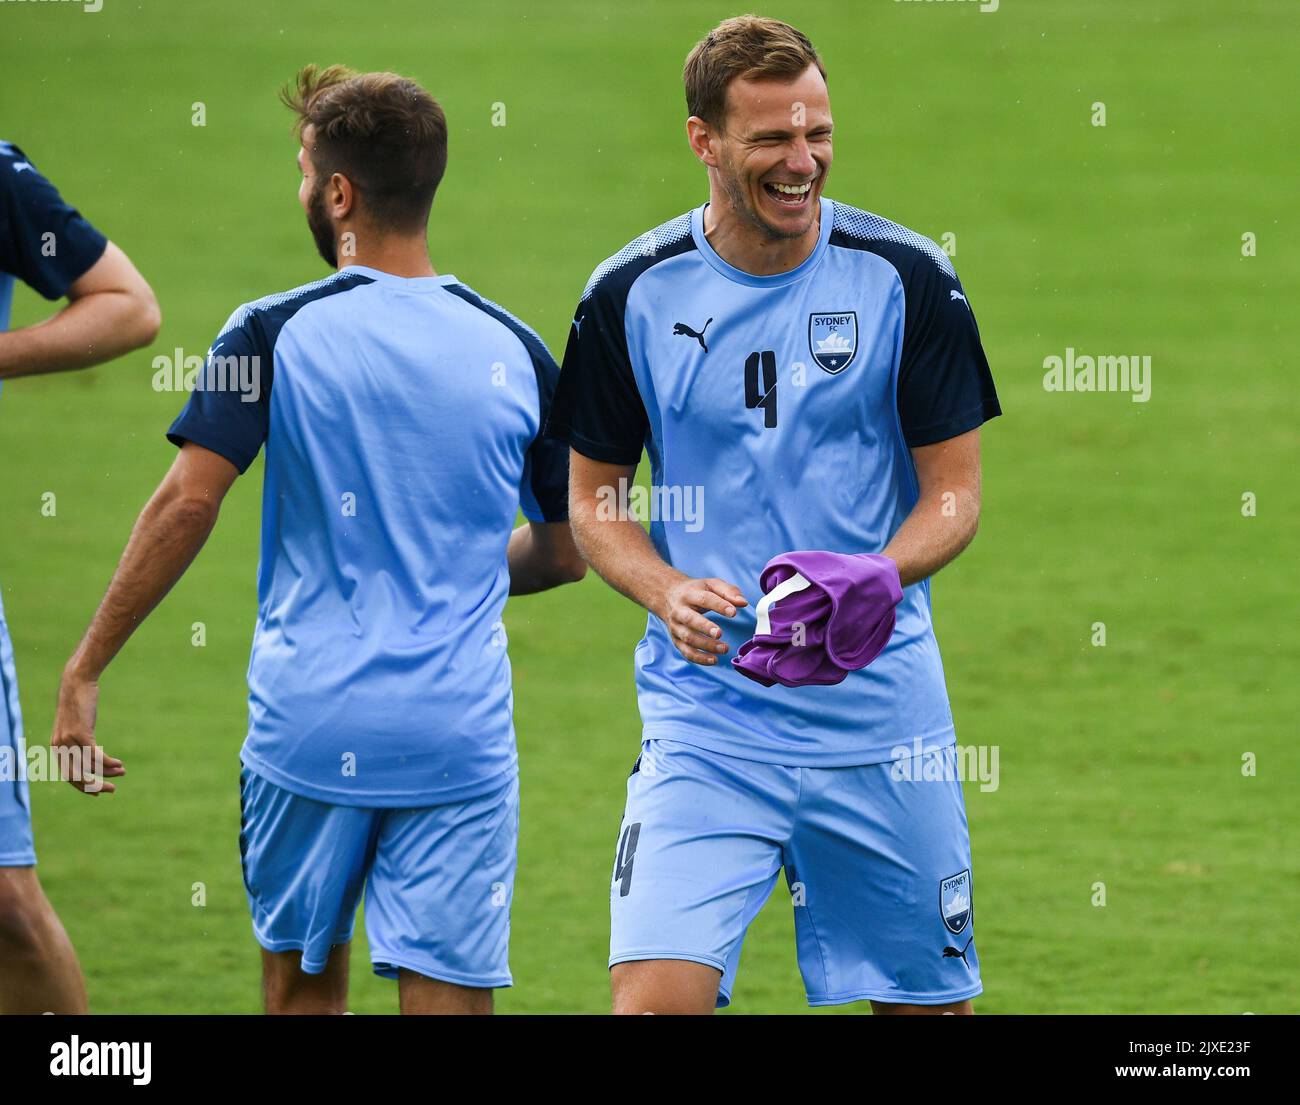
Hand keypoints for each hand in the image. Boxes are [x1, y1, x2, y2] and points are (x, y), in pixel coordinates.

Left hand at [50, 669, 122, 795]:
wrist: (77, 683)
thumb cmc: (79, 703)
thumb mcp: (76, 724)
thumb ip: (78, 739)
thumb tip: (91, 754)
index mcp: (57, 747)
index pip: (68, 775)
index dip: (83, 786)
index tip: (97, 792)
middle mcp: (60, 746)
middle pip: (76, 775)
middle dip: (95, 785)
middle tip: (111, 790)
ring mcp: (69, 740)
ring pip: (88, 766)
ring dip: (107, 772)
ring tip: (122, 772)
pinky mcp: (80, 733)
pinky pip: (95, 755)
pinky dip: (108, 762)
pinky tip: (118, 763)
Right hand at [655, 577, 746, 665]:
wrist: (667, 596)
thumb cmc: (696, 591)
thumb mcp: (711, 585)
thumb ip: (729, 591)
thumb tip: (743, 602)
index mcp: (689, 594)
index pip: (704, 599)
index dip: (719, 605)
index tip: (733, 613)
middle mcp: (679, 610)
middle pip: (690, 619)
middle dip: (705, 627)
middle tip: (719, 633)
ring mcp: (676, 626)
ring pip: (688, 637)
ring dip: (706, 645)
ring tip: (724, 648)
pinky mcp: (676, 640)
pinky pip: (686, 651)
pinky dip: (699, 658)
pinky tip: (714, 660)